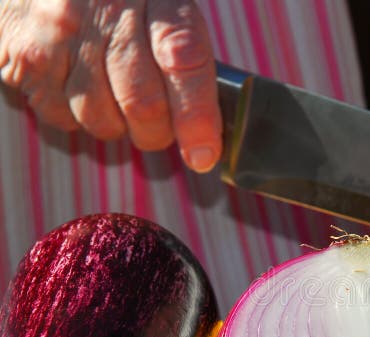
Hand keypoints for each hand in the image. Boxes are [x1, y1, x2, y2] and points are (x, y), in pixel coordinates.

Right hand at [0, 0, 220, 172]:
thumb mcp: (162, 5)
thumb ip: (187, 55)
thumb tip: (208, 131)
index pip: (184, 60)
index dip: (197, 117)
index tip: (204, 154)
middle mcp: (107, 10)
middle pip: (143, 104)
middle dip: (158, 133)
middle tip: (160, 127)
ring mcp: (62, 33)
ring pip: (102, 120)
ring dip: (116, 126)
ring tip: (114, 94)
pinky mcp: (27, 56)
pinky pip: (62, 117)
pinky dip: (76, 117)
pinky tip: (79, 86)